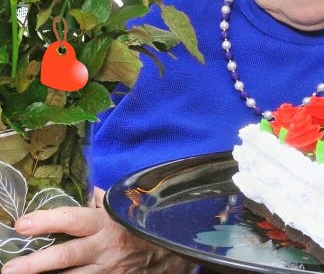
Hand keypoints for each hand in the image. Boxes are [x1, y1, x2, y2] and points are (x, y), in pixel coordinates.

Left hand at [2, 187, 195, 273]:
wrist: (174, 248)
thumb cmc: (146, 221)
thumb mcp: (127, 205)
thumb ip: (105, 200)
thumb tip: (88, 190)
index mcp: (107, 222)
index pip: (73, 219)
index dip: (47, 221)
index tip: (23, 223)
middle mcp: (105, 248)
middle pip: (65, 257)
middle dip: (35, 264)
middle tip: (9, 268)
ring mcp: (108, 271)